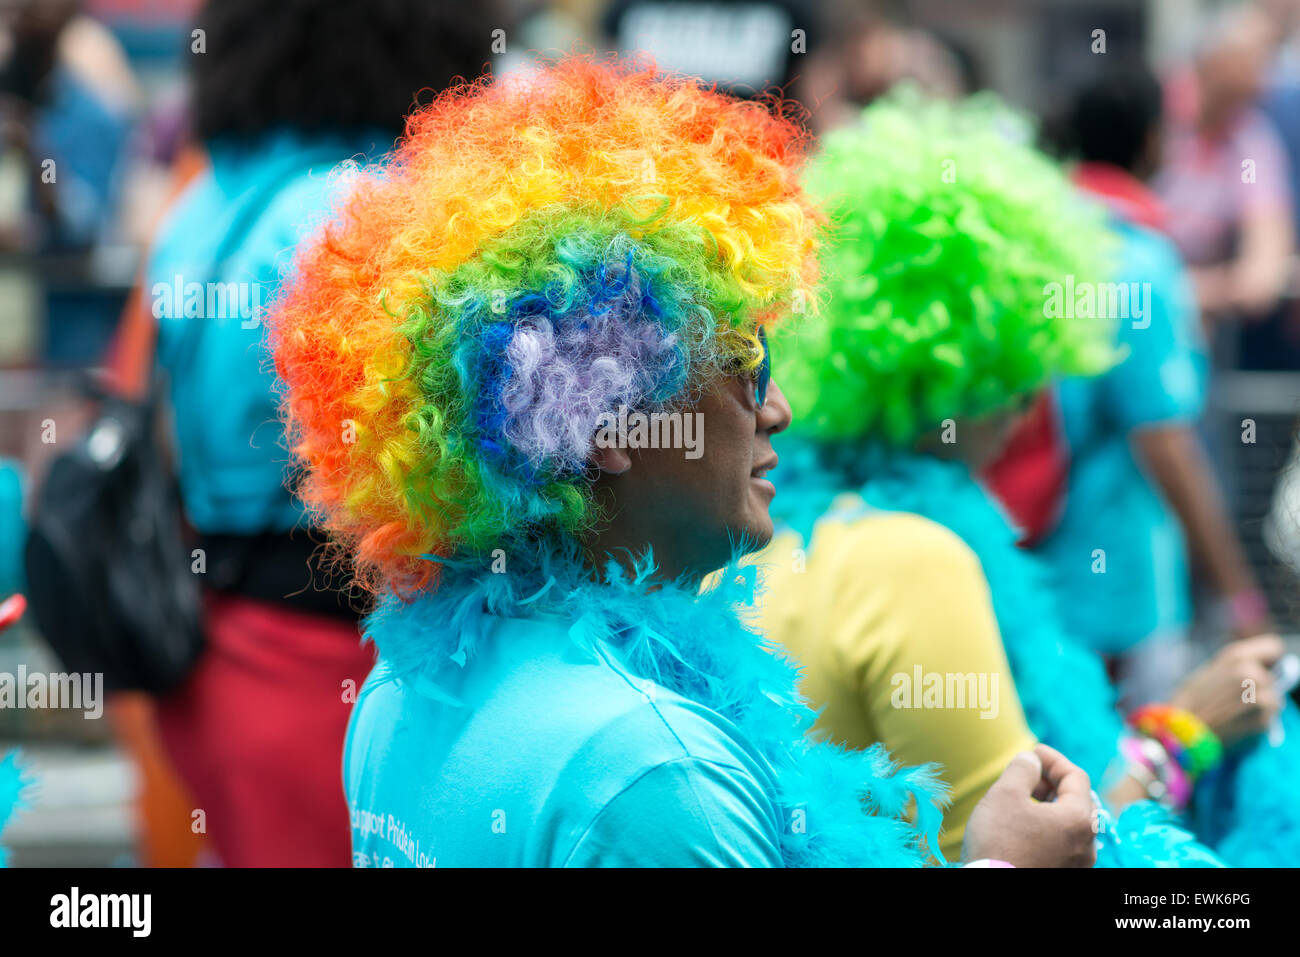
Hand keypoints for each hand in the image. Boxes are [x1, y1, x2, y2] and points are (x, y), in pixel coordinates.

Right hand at [962, 744, 1095, 867]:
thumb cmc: (999, 841)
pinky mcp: (1064, 875)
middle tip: (1027, 773)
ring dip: (1049, 805)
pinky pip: (1062, 843)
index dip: (1053, 759)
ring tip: (1022, 798)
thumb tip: (1031, 760)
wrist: (990, 888)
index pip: (1076, 777)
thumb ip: (1023, 768)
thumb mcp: (1005, 794)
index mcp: (1079, 819)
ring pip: (1069, 824)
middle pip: (1076, 801)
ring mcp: (1078, 864)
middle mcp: (1087, 844)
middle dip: (1052, 782)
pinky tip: (1024, 825)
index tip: (1032, 751)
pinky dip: (1048, 826)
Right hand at [1170, 634, 1283, 745]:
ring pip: (1273, 698)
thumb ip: (1237, 666)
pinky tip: (1236, 722)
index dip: (1266, 658)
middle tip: (1235, 696)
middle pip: (1271, 677)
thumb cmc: (1190, 701)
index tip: (1259, 667)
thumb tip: (1261, 668)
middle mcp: (1253, 674)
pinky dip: (1257, 720)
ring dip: (1260, 704)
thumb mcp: (1210, 671)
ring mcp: (1261, 697)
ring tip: (1234, 710)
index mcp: (1237, 657)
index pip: (1273, 647)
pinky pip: (1269, 717)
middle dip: (1260, 685)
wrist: (1181, 731)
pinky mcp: (1264, 720)